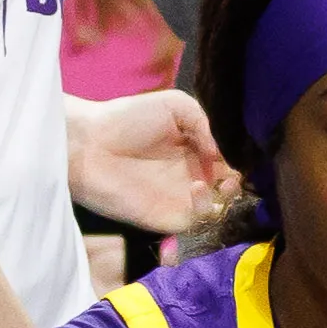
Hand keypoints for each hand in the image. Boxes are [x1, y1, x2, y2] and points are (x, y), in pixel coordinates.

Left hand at [65, 86, 230, 235]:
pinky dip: (204, 207)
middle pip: (230, 189)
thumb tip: (221, 155)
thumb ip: (205, 123)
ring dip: (226, 197)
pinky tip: (196, 187)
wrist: (88, 143)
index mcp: (194, 151)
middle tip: (232, 174)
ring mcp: (180, 200)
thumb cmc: (126, 118)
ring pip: (219, 209)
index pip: (228, 162)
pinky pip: (196, 222)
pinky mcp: (167, 218)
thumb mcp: (175, 105)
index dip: (237, 161)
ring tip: (218, 181)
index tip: (236, 155)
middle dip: (238, 183)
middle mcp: (191, 177)